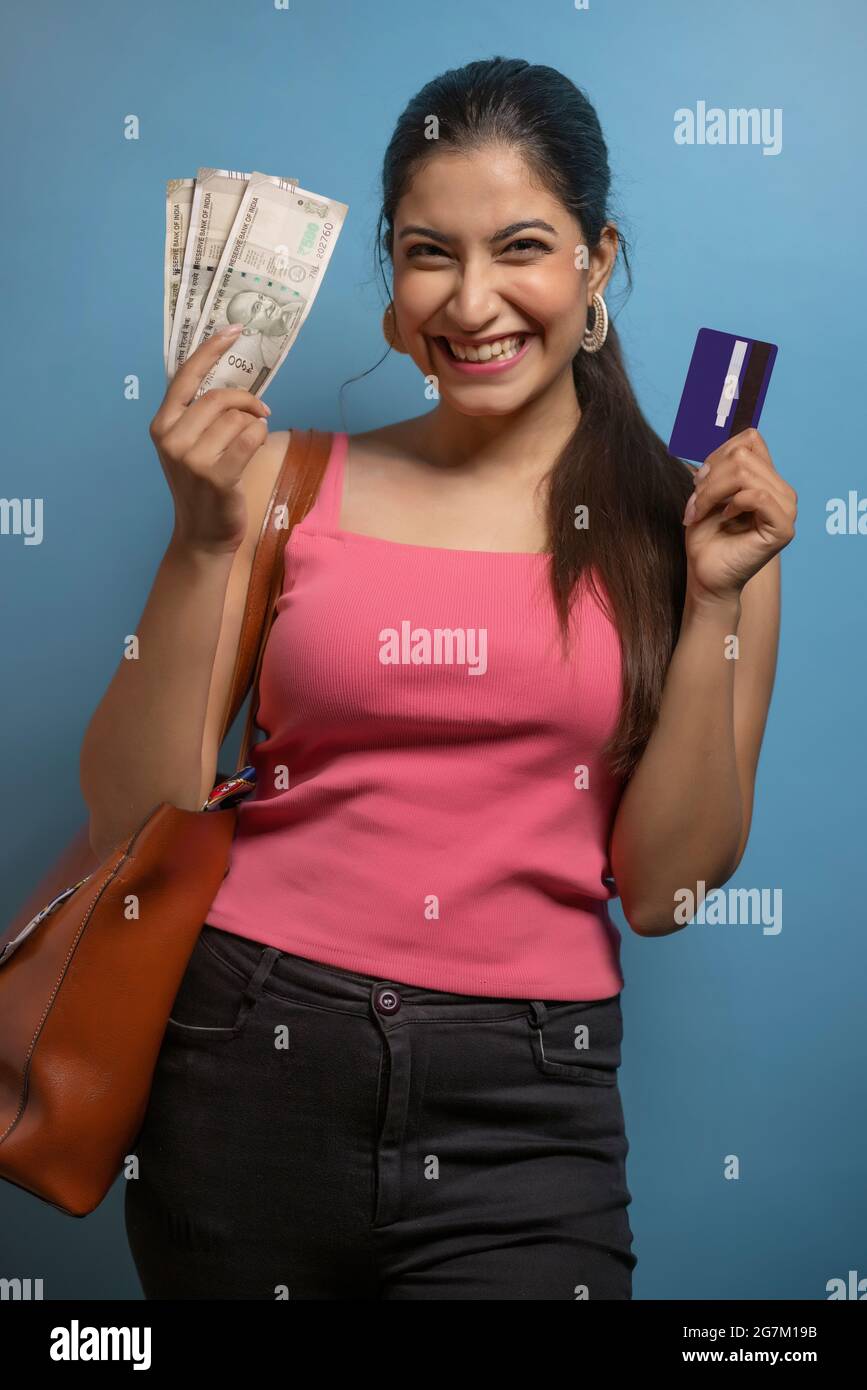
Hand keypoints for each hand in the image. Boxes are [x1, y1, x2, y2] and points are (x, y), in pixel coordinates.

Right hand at [149, 324, 271, 552]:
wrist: (202, 534)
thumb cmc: (203, 486)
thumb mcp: (190, 446)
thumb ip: (201, 415)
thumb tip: (235, 384)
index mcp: (162, 424)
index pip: (185, 376)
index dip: (211, 349)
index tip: (234, 329)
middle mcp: (171, 438)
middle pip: (219, 397)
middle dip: (246, 401)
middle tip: (261, 410)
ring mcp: (191, 458)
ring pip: (237, 418)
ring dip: (253, 424)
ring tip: (251, 440)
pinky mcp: (215, 475)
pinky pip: (250, 437)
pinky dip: (259, 437)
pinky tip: (256, 446)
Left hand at [682, 427, 796, 602]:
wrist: (705, 575)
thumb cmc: (706, 537)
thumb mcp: (708, 492)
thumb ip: (721, 465)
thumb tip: (722, 443)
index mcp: (768, 479)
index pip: (749, 439)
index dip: (718, 454)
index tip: (698, 482)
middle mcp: (782, 491)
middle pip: (743, 455)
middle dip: (709, 477)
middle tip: (694, 503)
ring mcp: (787, 509)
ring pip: (746, 473)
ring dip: (713, 491)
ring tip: (700, 512)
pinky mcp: (783, 528)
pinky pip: (757, 496)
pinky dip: (732, 503)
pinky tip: (725, 517)